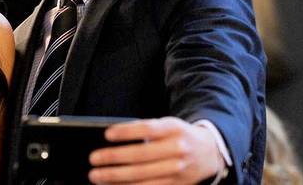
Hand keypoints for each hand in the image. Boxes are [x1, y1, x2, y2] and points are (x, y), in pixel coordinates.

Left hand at [88, 117, 223, 184]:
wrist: (210, 152)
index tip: (106, 134)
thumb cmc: (178, 136)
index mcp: (173, 129)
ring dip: (116, 177)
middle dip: (113, 158)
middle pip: (141, 155)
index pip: (147, 129)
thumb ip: (145, 129)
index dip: (126, 132)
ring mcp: (178, 170)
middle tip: (93, 159)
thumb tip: (113, 137)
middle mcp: (177, 149)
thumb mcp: (167, 125)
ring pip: (142, 176)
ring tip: (97, 175)